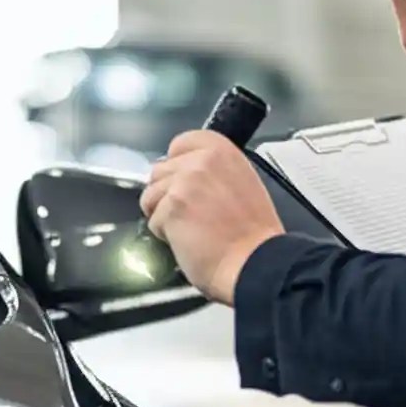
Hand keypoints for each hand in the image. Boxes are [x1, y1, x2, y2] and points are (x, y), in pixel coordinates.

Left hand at [139, 130, 284, 304]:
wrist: (254, 262)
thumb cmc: (253, 235)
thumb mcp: (242, 183)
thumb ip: (213, 172)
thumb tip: (185, 175)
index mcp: (222, 151)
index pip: (180, 143)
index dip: (177, 165)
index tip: (185, 183)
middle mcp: (201, 161)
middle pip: (160, 170)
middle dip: (168, 193)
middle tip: (192, 215)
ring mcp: (184, 183)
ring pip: (151, 195)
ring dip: (163, 214)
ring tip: (191, 229)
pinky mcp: (171, 208)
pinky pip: (153, 220)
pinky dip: (165, 235)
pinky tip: (188, 241)